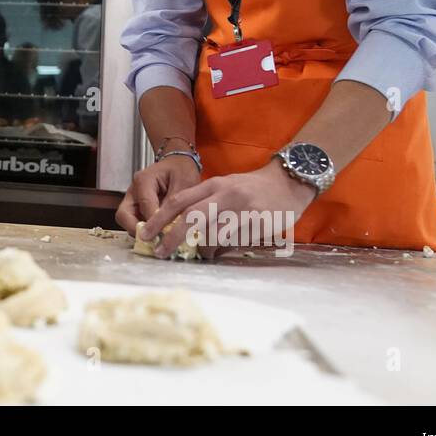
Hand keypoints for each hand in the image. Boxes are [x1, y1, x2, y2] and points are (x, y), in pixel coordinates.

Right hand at [115, 153, 201, 232]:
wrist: (178, 163)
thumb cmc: (181, 170)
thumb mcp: (184, 183)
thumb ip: (176, 204)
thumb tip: (170, 227)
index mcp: (143, 180)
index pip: (144, 205)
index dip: (154, 223)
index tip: (165, 236)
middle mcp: (133, 191)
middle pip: (124, 215)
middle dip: (137, 230)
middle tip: (155, 241)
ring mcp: (133, 200)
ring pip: (127, 221)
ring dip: (141, 232)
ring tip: (160, 239)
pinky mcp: (137, 208)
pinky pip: (136, 222)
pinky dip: (146, 231)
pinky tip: (161, 234)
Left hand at [141, 160, 316, 257]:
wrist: (289, 183)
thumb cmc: (252, 188)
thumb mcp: (225, 187)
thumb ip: (204, 202)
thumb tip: (179, 229)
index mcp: (215, 185)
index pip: (180, 200)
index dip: (160, 218)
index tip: (146, 233)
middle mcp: (227, 195)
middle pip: (191, 218)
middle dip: (172, 237)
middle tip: (161, 252)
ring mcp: (244, 210)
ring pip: (213, 236)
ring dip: (203, 249)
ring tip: (203, 253)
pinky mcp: (260, 224)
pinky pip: (235, 244)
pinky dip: (225, 250)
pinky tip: (225, 250)